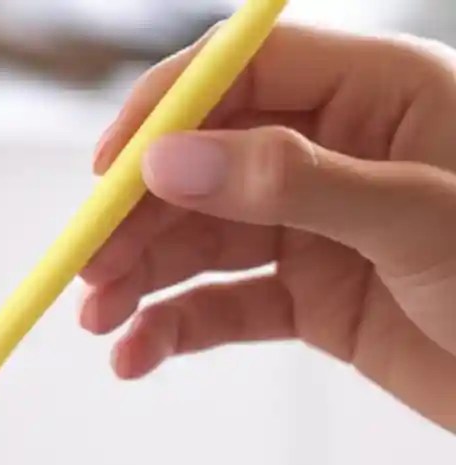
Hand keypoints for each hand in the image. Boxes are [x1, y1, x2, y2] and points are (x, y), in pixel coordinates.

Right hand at [83, 25, 455, 430]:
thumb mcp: (416, 218)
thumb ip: (289, 182)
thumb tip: (168, 162)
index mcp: (374, 95)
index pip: (241, 72)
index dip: (164, 111)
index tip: (108, 170)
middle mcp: (335, 152)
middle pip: (203, 164)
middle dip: (137, 217)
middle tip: (87, 268)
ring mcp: (318, 227)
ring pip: (201, 238)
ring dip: (141, 277)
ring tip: (98, 321)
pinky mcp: (313, 298)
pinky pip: (225, 303)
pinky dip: (175, 328)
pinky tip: (138, 355)